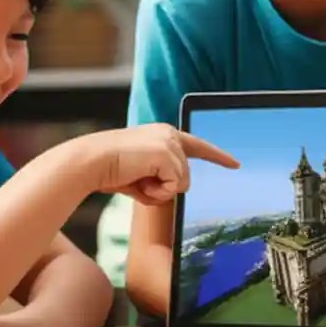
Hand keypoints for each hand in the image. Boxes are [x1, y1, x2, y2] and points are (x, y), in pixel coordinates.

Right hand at [89, 123, 238, 204]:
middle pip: (185, 176)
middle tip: (136, 181)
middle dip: (163, 188)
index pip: (198, 146)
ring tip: (136, 179)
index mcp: (163, 134)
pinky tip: (139, 180)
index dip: (218, 156)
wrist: (90, 163)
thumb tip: (177, 188)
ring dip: (158, 191)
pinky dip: (157, 192)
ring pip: (181, 183)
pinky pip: (175, 186)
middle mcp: (169, 134)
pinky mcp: (167, 154)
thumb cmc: (110, 170)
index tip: (235, 164)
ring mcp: (169, 143)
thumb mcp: (140, 173)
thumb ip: (160, 176)